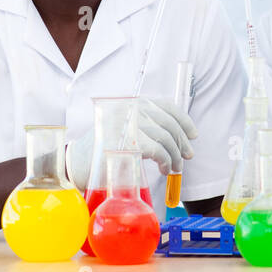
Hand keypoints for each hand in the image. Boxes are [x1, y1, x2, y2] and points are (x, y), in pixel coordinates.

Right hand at [66, 97, 196, 189]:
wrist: (78, 164)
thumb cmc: (103, 149)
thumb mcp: (126, 130)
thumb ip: (147, 126)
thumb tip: (180, 136)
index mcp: (131, 103)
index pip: (165, 105)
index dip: (183, 120)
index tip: (193, 135)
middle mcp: (130, 109)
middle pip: (168, 123)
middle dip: (182, 141)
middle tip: (188, 156)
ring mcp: (129, 124)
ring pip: (165, 138)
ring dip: (175, 155)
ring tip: (174, 167)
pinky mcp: (128, 142)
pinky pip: (158, 151)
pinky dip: (166, 161)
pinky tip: (164, 168)